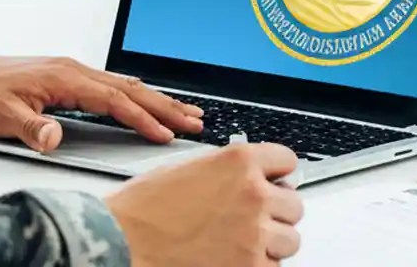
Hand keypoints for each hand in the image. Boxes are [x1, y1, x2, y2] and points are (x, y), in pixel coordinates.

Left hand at [0, 54, 203, 150]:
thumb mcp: (1, 116)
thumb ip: (31, 128)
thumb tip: (53, 137)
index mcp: (63, 77)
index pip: (114, 100)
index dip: (142, 118)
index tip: (165, 133)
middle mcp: (71, 69)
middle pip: (128, 89)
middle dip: (164, 105)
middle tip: (194, 121)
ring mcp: (69, 71)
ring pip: (122, 85)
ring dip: (154, 98)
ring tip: (183, 110)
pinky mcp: (64, 77)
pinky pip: (109, 84)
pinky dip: (133, 92)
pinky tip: (142, 95)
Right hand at [105, 143, 303, 265]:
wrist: (122, 243)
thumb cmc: (142, 210)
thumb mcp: (185, 170)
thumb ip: (223, 170)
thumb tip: (246, 177)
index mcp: (237, 162)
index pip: (286, 161)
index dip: (277, 173)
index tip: (274, 181)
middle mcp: (253, 195)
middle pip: (293, 204)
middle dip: (274, 211)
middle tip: (251, 218)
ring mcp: (255, 235)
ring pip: (289, 239)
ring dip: (271, 241)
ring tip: (241, 242)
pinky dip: (258, 265)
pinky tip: (232, 259)